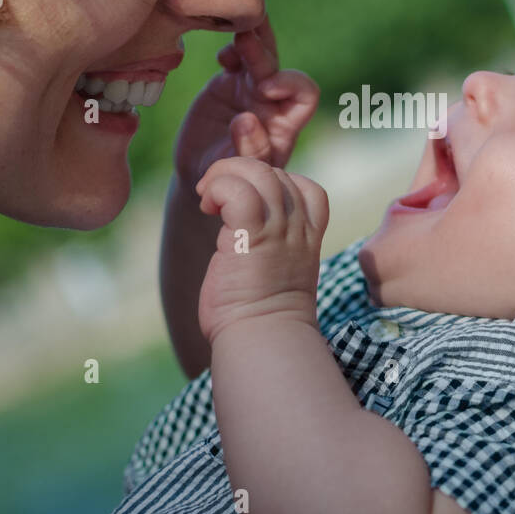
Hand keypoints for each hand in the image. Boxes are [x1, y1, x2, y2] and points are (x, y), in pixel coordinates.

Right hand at [175, 15, 318, 188]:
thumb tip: (246, 118)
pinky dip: (231, 49)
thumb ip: (249, 150)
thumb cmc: (231, 182)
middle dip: (263, 53)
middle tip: (245, 41)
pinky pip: (236, 57)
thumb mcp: (240, 173)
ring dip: (253, 38)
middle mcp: (272, 103)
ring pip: (259, 55)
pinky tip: (222, 57)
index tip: (264, 89)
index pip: (305, 94)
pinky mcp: (229, 83)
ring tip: (240, 27)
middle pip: (278, 67)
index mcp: (284, 124)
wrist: (205, 177)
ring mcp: (251, 89)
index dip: (290, 84)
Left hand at [194, 157, 328, 344]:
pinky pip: (237, 190)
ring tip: (207, 198)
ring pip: (259, 173)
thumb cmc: (261, 317)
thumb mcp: (277, 273)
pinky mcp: (252, 236)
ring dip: (225, 176)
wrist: (263, 340)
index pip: (307, 188)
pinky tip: (207, 207)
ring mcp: (279, 230)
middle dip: (240, 174)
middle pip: (277, 173)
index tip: (247, 205)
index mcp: (307, 237)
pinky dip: (218, 188)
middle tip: (213, 199)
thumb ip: (269, 246)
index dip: (276, 184)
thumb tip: (237, 235)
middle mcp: (297, 229)